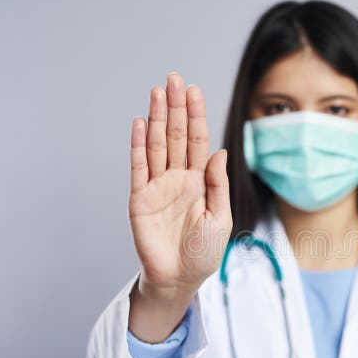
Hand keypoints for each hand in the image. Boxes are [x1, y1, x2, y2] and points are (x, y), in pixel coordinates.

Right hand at [128, 72, 231, 301]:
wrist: (179, 278)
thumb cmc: (204, 252)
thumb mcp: (220, 218)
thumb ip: (218, 185)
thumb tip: (219, 152)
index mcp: (200, 181)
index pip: (198, 141)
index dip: (196, 116)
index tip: (194, 91)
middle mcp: (178, 178)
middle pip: (176, 136)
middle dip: (176, 107)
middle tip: (174, 79)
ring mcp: (158, 186)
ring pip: (157, 145)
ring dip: (156, 118)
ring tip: (157, 92)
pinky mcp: (140, 198)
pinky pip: (138, 167)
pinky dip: (137, 145)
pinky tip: (139, 123)